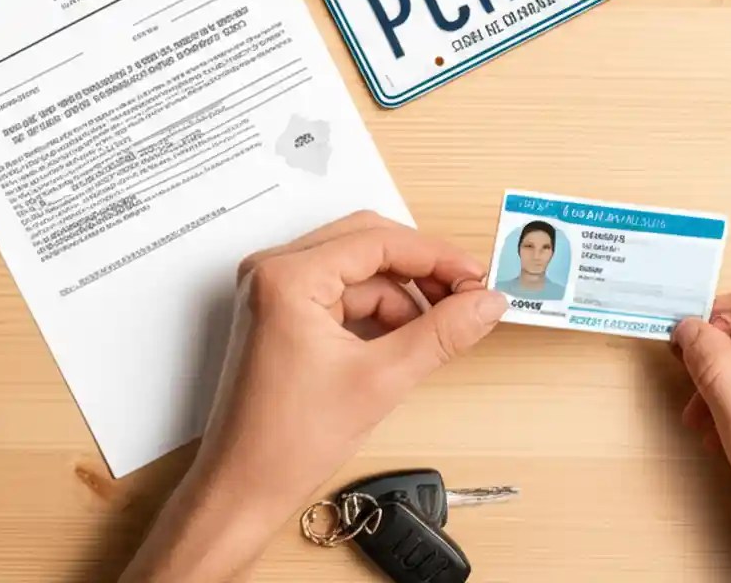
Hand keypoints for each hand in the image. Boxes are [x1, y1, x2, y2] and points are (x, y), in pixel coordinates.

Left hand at [121, 212, 507, 581]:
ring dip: (400, 295)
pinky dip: (377, 311)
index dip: (436, 256)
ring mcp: (273, 291)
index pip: (377, 242)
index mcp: (287, 277)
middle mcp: (273, 271)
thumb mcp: (381, 381)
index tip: (477, 277)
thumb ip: (441, 334)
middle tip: (467, 296)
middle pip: (366, 244)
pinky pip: (341, 292)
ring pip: (357, 269)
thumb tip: (486, 302)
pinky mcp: (279, 312)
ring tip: (436, 330)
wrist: (244, 488)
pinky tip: (404, 339)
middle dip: (420, 270)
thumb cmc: (288, 442)